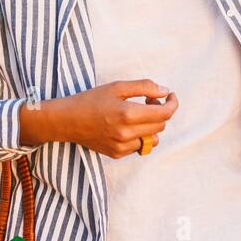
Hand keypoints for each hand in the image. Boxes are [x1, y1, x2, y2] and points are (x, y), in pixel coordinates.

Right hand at [22, 79, 177, 157]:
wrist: (68, 120)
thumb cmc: (91, 100)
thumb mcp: (117, 87)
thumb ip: (144, 87)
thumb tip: (165, 91)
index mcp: (128, 114)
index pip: (164, 114)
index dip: (172, 103)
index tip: (170, 96)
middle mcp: (127, 133)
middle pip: (161, 126)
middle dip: (160, 112)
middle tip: (148, 101)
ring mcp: (122, 146)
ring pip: (152, 139)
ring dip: (151, 126)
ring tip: (137, 115)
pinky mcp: (117, 154)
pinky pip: (139, 146)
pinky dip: (138, 136)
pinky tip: (126, 127)